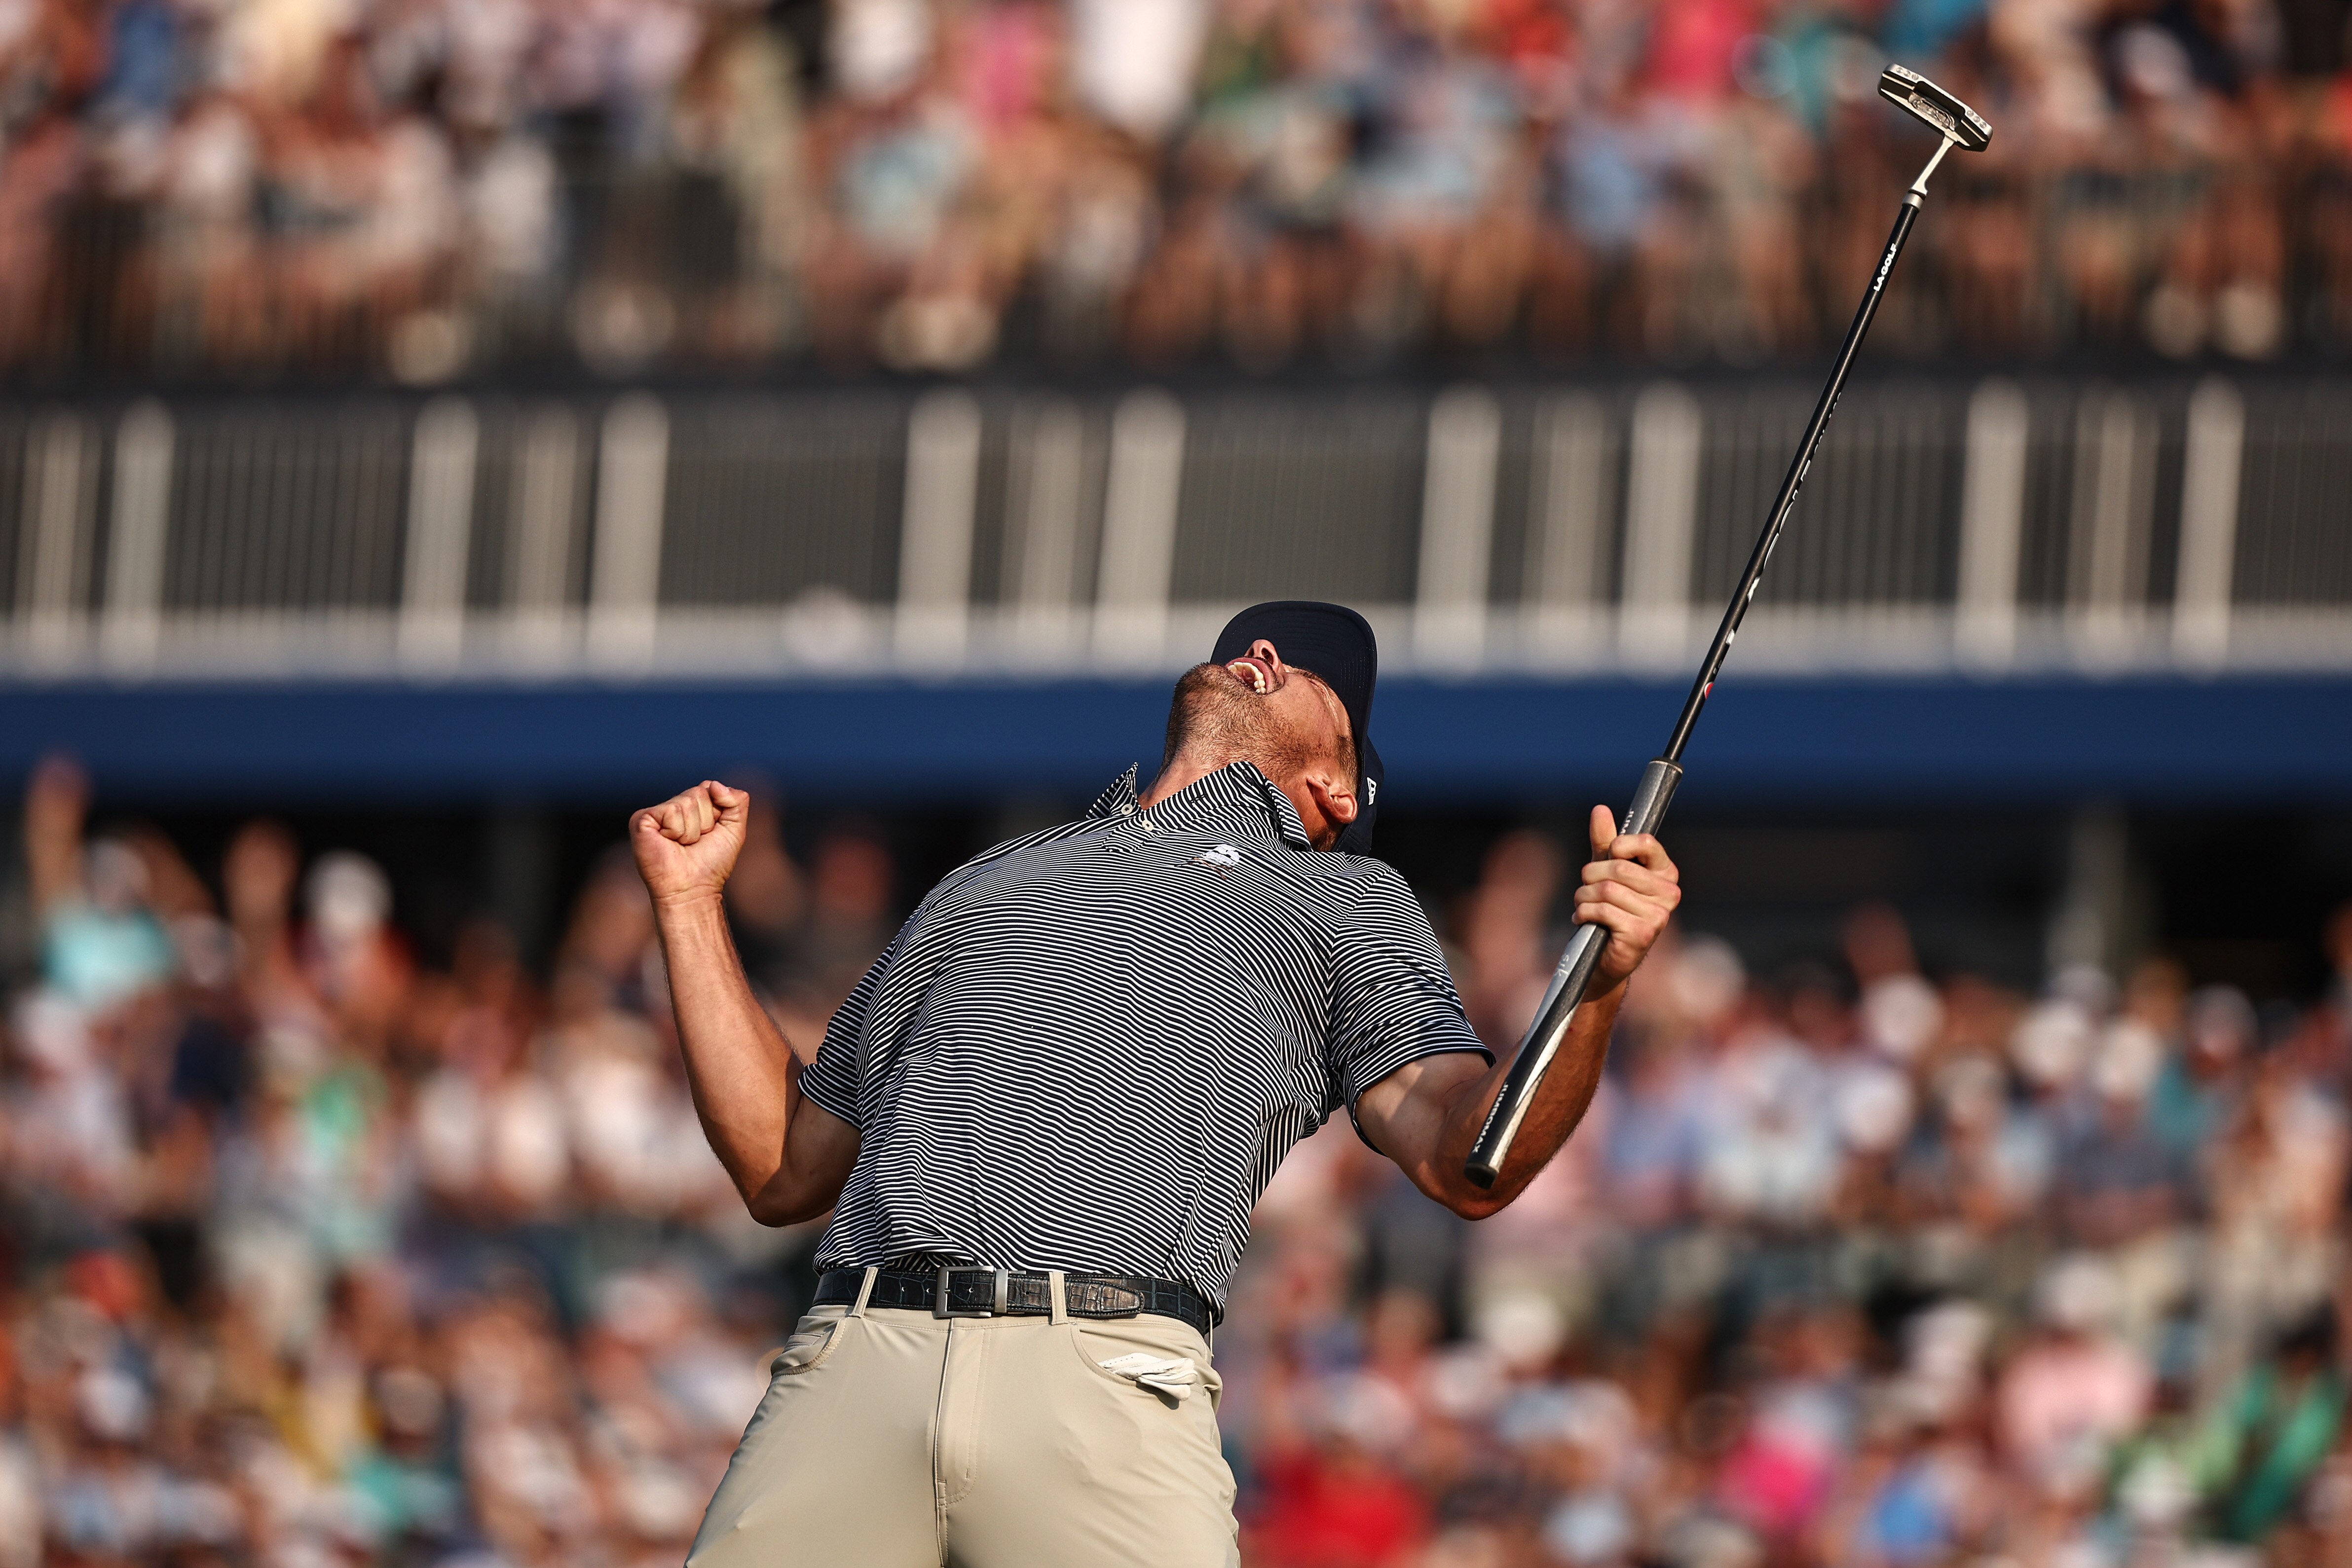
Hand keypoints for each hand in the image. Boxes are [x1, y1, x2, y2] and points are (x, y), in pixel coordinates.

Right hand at [631, 780, 750, 909]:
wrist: (692, 889)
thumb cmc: (711, 864)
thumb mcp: (734, 830)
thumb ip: (737, 801)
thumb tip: (714, 784)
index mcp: (690, 808)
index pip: (709, 788)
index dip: (716, 813)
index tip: (710, 834)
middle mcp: (672, 807)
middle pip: (699, 792)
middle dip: (705, 821)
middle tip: (694, 843)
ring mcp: (655, 813)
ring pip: (686, 802)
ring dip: (691, 830)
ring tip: (682, 845)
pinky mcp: (641, 820)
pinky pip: (671, 811)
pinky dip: (677, 831)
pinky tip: (668, 843)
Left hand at [1572, 805, 1679, 987]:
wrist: (1605, 956)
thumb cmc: (1609, 909)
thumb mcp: (1606, 871)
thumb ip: (1604, 842)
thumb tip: (1600, 809)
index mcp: (1665, 874)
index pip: (1646, 843)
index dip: (1619, 846)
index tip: (1609, 855)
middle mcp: (1669, 894)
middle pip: (1618, 867)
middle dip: (1591, 875)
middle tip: (1587, 888)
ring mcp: (1658, 916)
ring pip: (1606, 889)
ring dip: (1584, 897)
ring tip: (1584, 905)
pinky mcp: (1642, 934)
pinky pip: (1602, 910)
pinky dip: (1584, 913)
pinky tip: (1584, 920)